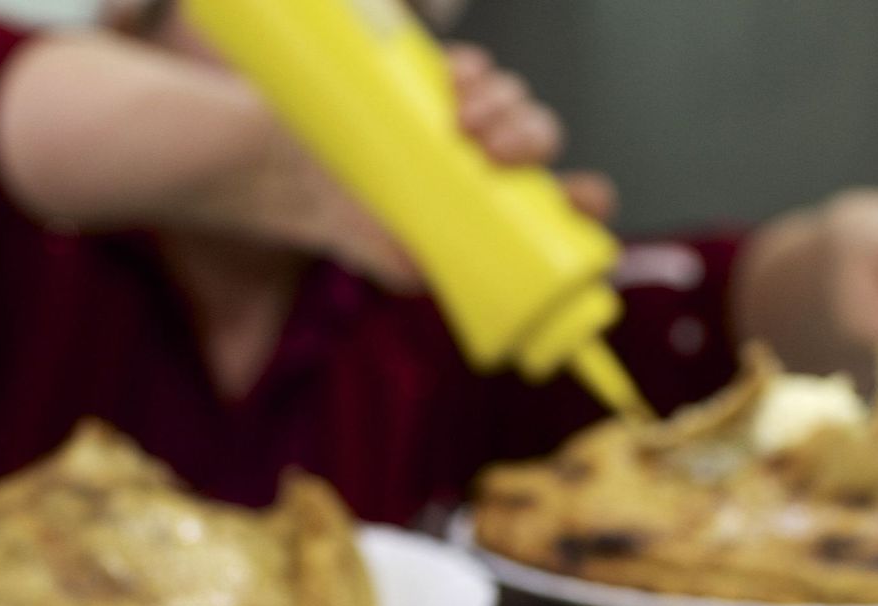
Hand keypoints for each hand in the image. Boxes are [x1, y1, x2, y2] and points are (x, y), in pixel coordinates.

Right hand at [294, 43, 614, 289]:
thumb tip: (426, 265)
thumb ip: (411, 265)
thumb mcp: (387, 257)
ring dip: (501, 105)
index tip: (578, 199)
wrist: (293, 175)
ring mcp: (466, 119)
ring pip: (513, 100)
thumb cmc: (353, 222)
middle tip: (493, 153)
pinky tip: (455, 83)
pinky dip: (472, 71)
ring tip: (460, 122)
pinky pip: (473, 68)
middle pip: (540, 138)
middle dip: (528, 139)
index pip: (564, 202)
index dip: (584, 197)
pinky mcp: (435, 83)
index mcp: (500, 208)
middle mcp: (492, 160)